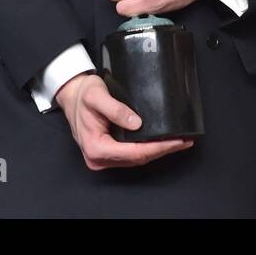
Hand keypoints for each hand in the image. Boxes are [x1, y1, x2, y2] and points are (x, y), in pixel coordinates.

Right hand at [55, 72, 192, 169]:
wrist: (71, 95)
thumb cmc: (82, 95)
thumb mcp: (96, 96)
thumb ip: (115, 109)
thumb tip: (136, 123)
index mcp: (96, 148)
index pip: (134, 153)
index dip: (158, 148)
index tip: (176, 141)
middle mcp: (99, 158)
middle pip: (138, 159)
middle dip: (163, 151)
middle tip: (184, 142)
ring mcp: (103, 158)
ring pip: (136, 159)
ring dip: (158, 151)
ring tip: (178, 142)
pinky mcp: (108, 153)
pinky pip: (131, 155)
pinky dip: (148, 149)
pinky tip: (161, 143)